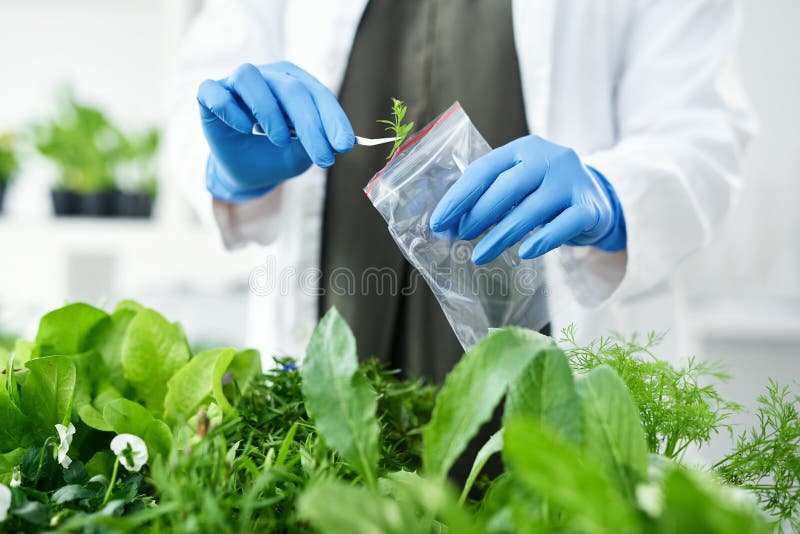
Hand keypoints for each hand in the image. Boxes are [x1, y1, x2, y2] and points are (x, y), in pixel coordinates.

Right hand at [197, 61, 354, 201]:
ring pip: (250, 77)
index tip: (344, 146)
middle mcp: (267, 76)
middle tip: (322, 158)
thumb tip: (338, 140)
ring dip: (268, 110)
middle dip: (310, 125)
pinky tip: (244, 129)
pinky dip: (229, 109)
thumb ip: (317, 143)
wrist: (244, 172)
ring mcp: (236, 83)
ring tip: (280, 140)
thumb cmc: (276, 156)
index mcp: (295, 83)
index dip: (333, 118)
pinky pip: (215, 92)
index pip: (317, 93)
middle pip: (290, 88)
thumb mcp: (301, 154)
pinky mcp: (210, 95)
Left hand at [429, 135, 625, 263]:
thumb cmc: (544, 194)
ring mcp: (571, 181)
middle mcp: (549, 158)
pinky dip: (543, 239)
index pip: (485, 169)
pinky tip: (524, 253)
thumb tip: (448, 227)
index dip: (459, 197)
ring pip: (533, 208)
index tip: (439, 222)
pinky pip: (565, 224)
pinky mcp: (589, 207)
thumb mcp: (518, 186)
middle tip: (461, 236)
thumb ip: (488, 199)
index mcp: (523, 148)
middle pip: (509, 186)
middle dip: (479, 214)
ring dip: (502, 235)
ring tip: (480, 255)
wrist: (598, 199)